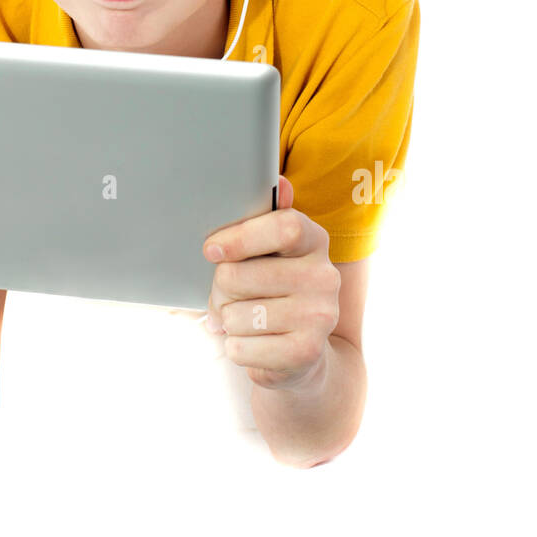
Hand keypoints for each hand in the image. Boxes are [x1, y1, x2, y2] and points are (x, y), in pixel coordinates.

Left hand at [203, 175, 340, 390]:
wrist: (304, 353)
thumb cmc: (273, 290)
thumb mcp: (270, 252)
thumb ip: (267, 219)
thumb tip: (281, 183)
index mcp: (314, 240)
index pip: (284, 226)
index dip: (240, 237)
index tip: (211, 250)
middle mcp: (325, 276)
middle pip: (240, 274)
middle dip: (220, 289)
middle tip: (228, 296)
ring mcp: (320, 316)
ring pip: (236, 314)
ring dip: (228, 321)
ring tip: (245, 320)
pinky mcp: (307, 351)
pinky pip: (240, 347)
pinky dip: (235, 348)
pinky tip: (253, 344)